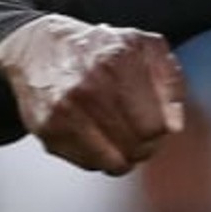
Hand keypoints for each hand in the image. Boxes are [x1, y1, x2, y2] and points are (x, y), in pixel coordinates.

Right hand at [0, 15, 187, 175]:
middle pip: (135, 148)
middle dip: (143, 146)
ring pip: (112, 164)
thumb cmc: (96, 48)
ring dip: (122, 157)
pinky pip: (87, 164)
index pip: (154, 127)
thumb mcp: (143, 47)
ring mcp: (64, 111)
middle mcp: (88, 86)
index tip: (153, 124)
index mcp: (117, 61)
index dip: (159, 131)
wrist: (36, 47)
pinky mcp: (46, 130)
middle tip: (137, 134)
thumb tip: (174, 124)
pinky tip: (94, 136)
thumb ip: (169, 82)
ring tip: (118, 138)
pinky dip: (96, 157)